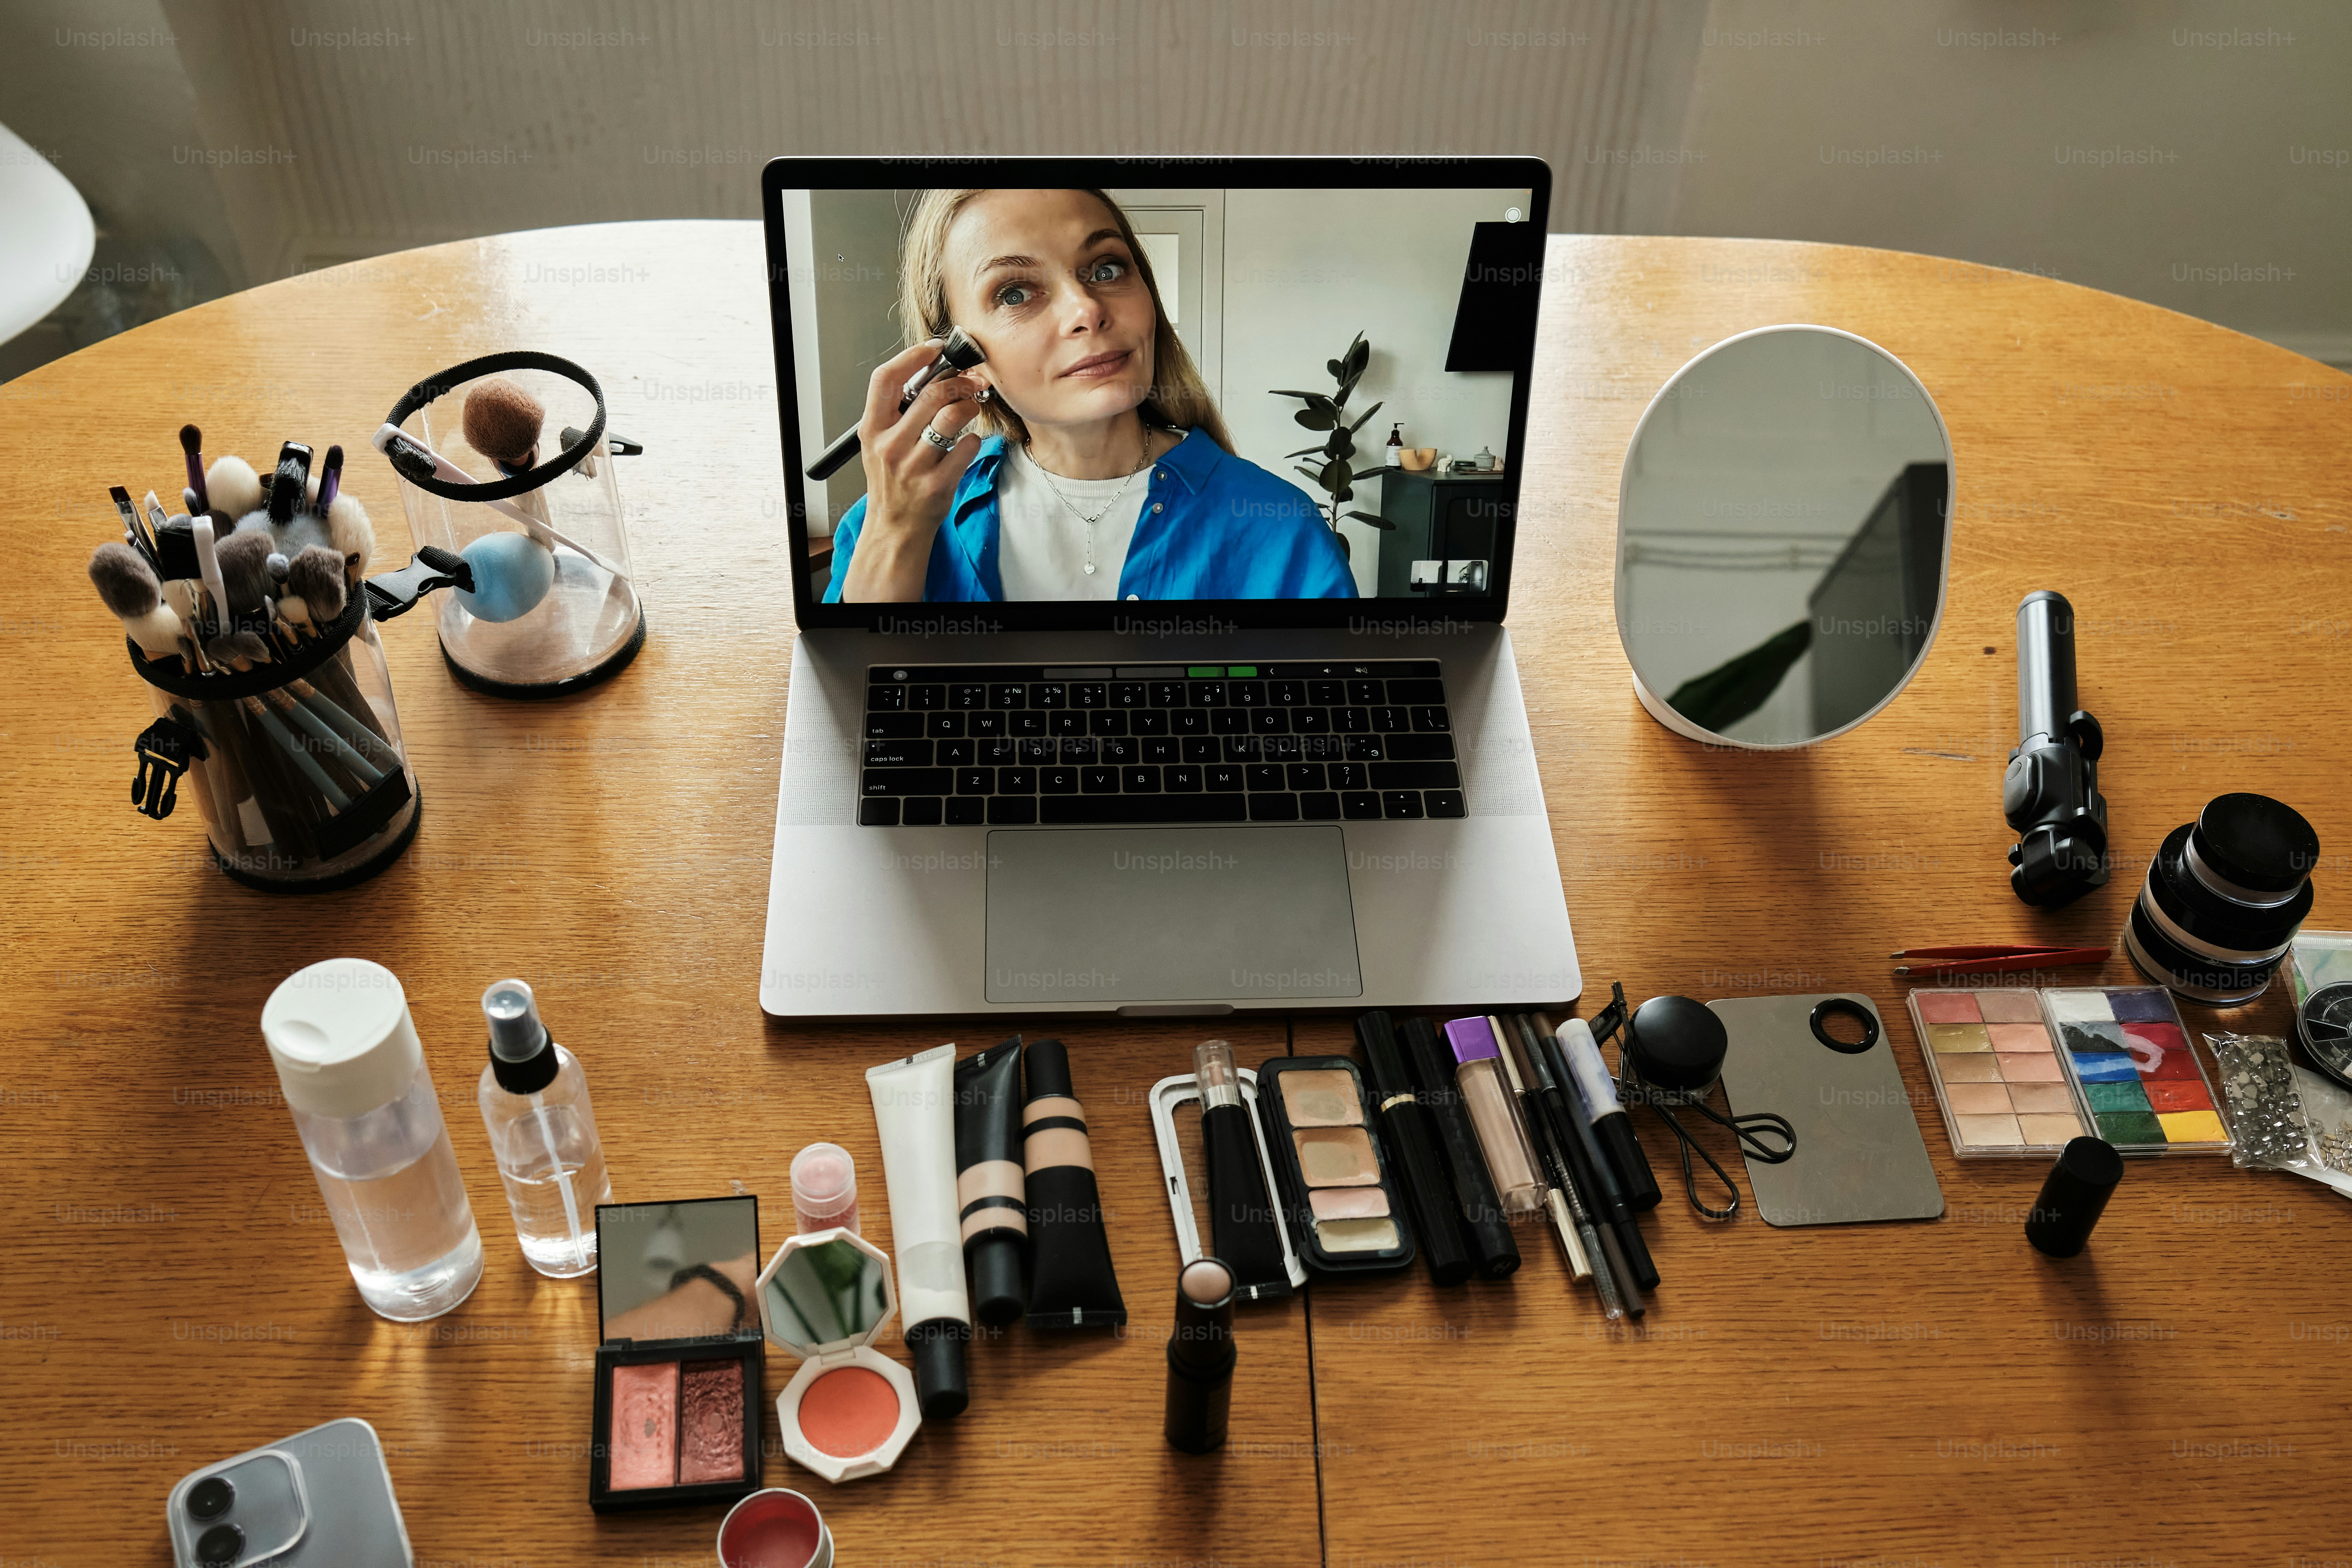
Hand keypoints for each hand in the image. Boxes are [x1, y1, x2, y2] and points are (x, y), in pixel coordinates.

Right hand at [837, 339, 988, 601]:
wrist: (895, 527)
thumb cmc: (892, 481)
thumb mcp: (879, 443)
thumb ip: (897, 410)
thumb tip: (932, 372)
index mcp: (872, 429)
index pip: (886, 379)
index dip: (913, 357)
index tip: (935, 349)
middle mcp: (890, 446)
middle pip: (930, 394)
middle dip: (959, 381)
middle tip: (972, 381)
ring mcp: (914, 466)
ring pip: (952, 417)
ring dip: (970, 406)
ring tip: (972, 408)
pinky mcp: (938, 484)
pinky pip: (967, 447)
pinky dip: (974, 441)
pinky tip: (968, 444)